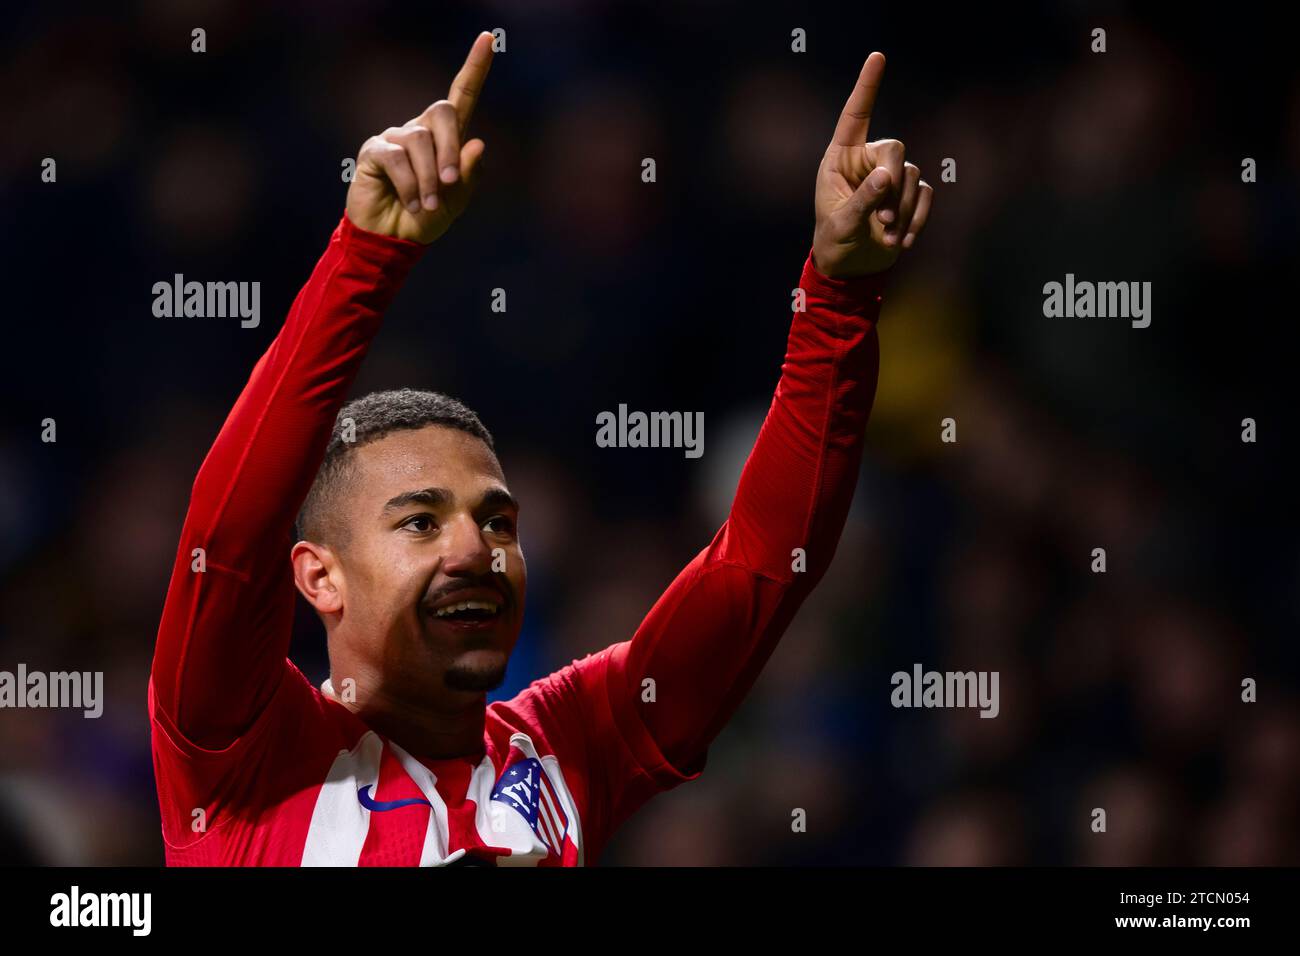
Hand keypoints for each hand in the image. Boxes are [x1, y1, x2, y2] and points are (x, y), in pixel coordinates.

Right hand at [346, 31, 493, 243]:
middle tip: (450, 182)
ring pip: (420, 141)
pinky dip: (410, 185)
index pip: (462, 96)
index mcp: (446, 138)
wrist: (392, 241)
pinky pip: (397, 158)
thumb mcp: (456, 201)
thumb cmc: (426, 219)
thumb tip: (478, 143)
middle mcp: (421, 130)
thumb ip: (468, 175)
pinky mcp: (375, 150)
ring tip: (428, 205)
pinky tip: (411, 202)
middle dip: (451, 148)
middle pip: (442, 112)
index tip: (487, 38)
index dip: (475, 68)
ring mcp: (396, 138)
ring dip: (429, 179)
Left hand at [811, 52, 932, 276]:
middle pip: (894, 149)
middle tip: (884, 219)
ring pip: (912, 176)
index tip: (877, 56)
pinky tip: (900, 243)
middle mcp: (867, 161)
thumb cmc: (835, 241)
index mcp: (841, 158)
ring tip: (886, 238)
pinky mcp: (908, 196)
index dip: (867, 86)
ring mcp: (890, 177)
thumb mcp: (841, 223)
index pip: (856, 115)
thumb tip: (887, 177)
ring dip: (902, 210)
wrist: (850, 269)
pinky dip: (917, 219)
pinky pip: (924, 195)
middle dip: (893, 183)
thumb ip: (862, 200)